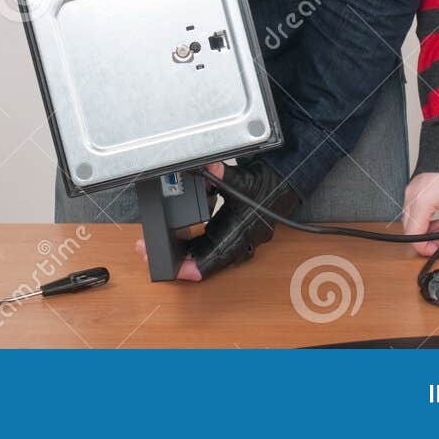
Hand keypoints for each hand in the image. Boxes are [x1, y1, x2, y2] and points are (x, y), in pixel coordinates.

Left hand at [135, 160, 299, 280]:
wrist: (289, 179)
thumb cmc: (272, 183)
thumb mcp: (245, 179)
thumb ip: (224, 176)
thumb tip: (210, 169)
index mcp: (243, 231)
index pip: (216, 256)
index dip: (194, 267)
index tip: (176, 271)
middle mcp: (241, 240)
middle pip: (206, 258)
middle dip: (179, 260)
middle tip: (149, 254)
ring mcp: (238, 238)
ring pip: (208, 253)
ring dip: (185, 252)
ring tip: (157, 248)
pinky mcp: (235, 232)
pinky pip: (212, 244)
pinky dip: (195, 242)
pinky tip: (178, 239)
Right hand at [402, 171, 438, 258]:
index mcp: (422, 202)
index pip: (414, 236)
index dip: (425, 248)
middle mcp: (411, 198)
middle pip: (409, 231)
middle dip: (426, 240)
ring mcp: (408, 193)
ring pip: (409, 223)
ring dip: (424, 230)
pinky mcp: (410, 192)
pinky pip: (411, 213)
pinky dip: (422, 220)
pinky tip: (436, 216)